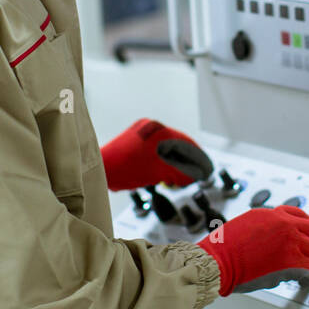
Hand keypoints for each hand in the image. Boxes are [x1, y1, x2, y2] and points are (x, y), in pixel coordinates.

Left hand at [99, 118, 213, 192]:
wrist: (101, 169)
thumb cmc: (124, 168)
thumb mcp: (159, 172)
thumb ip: (181, 173)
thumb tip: (195, 175)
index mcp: (159, 131)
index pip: (187, 144)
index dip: (199, 159)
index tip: (206, 169)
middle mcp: (152, 128)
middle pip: (178, 146)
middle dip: (187, 164)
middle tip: (194, 177)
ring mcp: (143, 133)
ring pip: (168, 149)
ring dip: (175, 165)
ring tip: (177, 180)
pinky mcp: (136, 141)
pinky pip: (157, 151)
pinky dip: (163, 163)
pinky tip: (164, 175)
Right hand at [195, 206, 308, 296]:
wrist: (216, 261)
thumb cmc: (222, 249)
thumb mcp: (244, 225)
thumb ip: (263, 229)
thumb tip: (272, 242)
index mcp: (271, 214)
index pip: (299, 214)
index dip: (308, 227)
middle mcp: (283, 224)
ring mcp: (289, 241)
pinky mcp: (290, 262)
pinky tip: (305, 281)